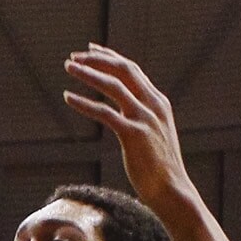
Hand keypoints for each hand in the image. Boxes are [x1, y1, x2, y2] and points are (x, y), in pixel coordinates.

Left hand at [63, 43, 196, 214]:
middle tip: (74, 56)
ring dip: (88, 73)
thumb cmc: (159, 168)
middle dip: (98, 59)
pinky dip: (84, 103)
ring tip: (68, 67)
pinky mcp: (133, 134)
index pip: (133, 70)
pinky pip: (104, 113)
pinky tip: (68, 97)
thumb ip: (141, 119)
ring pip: (113, 85)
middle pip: (124, 70)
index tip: (91, 51)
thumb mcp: (153, 135)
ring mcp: (144, 118)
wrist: (172, 190)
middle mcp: (153, 104)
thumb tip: (125, 114)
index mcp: (158, 102)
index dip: (110, 58)